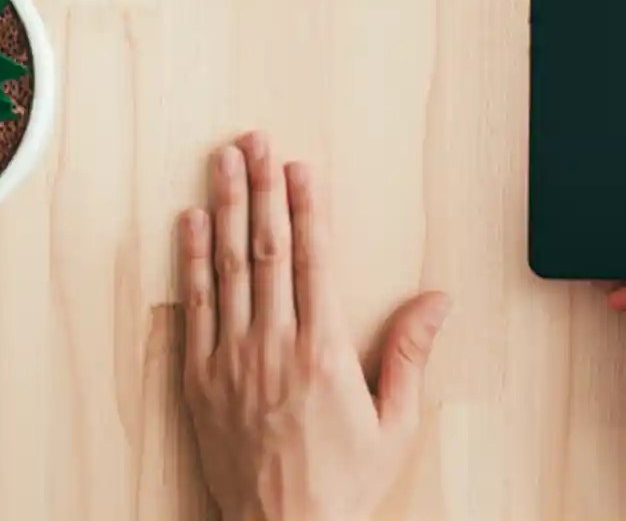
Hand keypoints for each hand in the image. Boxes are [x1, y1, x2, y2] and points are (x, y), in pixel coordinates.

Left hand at [180, 132, 451, 520]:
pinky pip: (194, 308)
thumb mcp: (394, 425)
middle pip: (266, 250)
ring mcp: (231, 361)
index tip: (301, 168)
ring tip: (221, 162)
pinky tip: (188, 224)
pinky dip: (189, 262)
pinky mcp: (201, 380)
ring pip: (226, 268)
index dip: (306, 207)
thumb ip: (410, 356)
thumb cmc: (342, 484)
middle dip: (261, 189)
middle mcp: (273, 346)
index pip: (313, 261)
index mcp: (323, 352)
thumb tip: (438, 301)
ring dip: (222, 209)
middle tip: (256, 141)